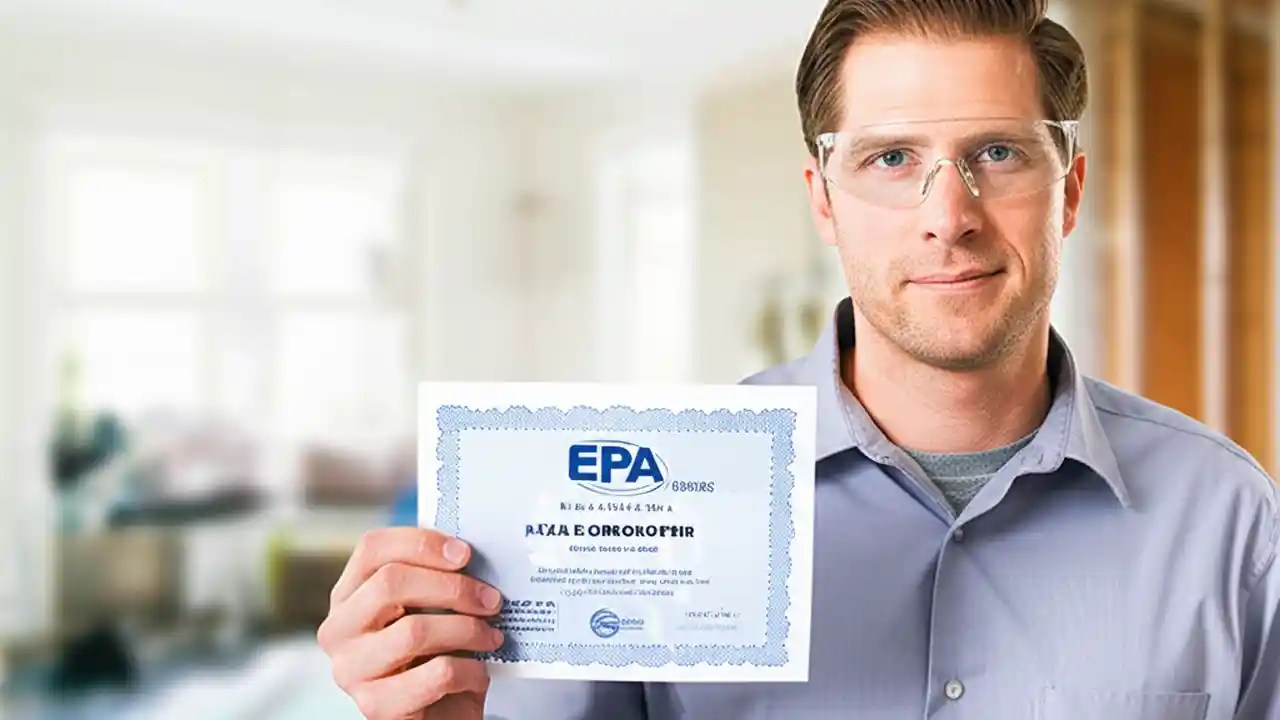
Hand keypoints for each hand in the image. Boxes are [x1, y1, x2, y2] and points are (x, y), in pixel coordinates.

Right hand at [317, 528, 504, 718]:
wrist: (437, 717)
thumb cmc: (434, 656)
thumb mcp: (431, 611)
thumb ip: (436, 580)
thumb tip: (470, 554)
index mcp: (348, 596)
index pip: (372, 548)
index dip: (421, 543)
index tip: (466, 554)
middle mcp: (339, 630)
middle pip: (390, 583)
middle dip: (452, 587)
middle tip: (491, 599)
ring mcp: (351, 670)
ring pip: (414, 631)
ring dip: (467, 630)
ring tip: (492, 636)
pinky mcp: (375, 706)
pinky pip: (434, 675)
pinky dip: (469, 670)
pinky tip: (479, 672)